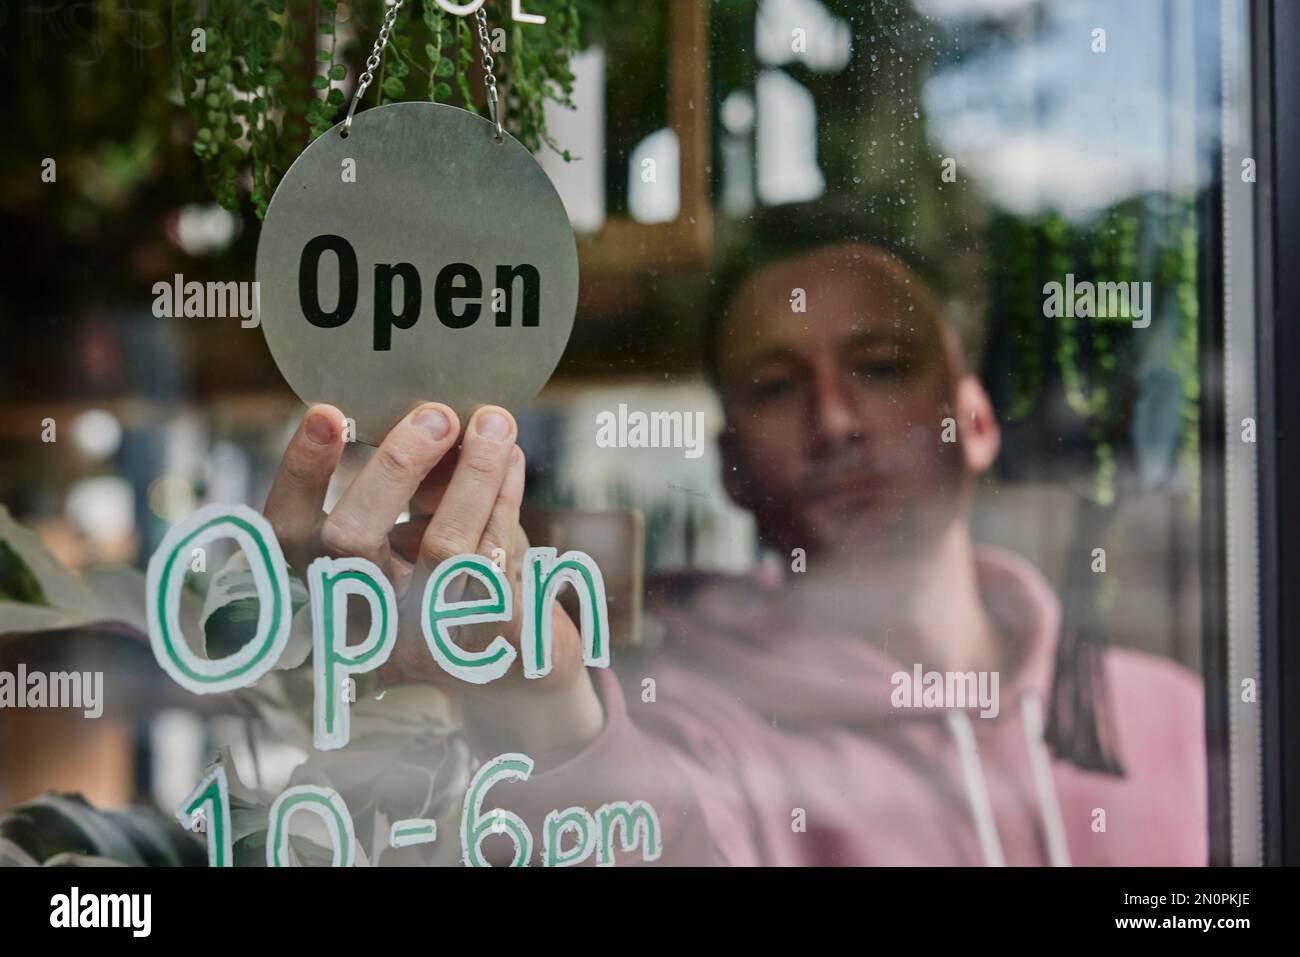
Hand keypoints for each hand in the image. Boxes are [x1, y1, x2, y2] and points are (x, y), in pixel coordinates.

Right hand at [263, 403, 605, 761]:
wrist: (518, 676)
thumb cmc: (458, 590)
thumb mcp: (422, 540)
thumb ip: (419, 489)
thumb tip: (432, 420)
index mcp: (330, 591)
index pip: (288, 538)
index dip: (298, 476)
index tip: (325, 413)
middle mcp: (363, 623)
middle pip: (349, 543)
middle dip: (393, 466)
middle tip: (435, 416)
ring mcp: (423, 637)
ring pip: (441, 545)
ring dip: (470, 472)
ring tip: (493, 421)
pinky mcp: (485, 640)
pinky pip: (496, 552)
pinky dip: (503, 495)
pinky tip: (509, 458)